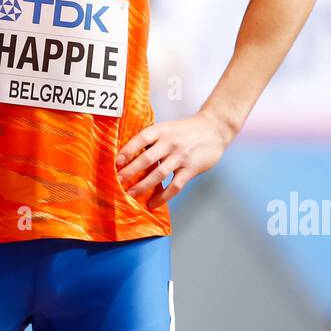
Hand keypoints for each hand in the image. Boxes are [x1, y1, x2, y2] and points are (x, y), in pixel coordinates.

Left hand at [116, 113, 231, 208]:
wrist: (214, 128)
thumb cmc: (187, 129)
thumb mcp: (168, 127)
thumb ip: (152, 139)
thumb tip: (129, 153)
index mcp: (162, 130)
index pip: (141, 139)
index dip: (127, 150)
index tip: (116, 162)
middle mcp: (170, 143)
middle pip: (146, 159)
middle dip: (130, 172)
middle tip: (117, 182)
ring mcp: (181, 157)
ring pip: (158, 174)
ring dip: (142, 186)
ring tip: (130, 194)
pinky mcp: (191, 169)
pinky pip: (174, 186)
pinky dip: (162, 197)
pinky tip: (152, 203)